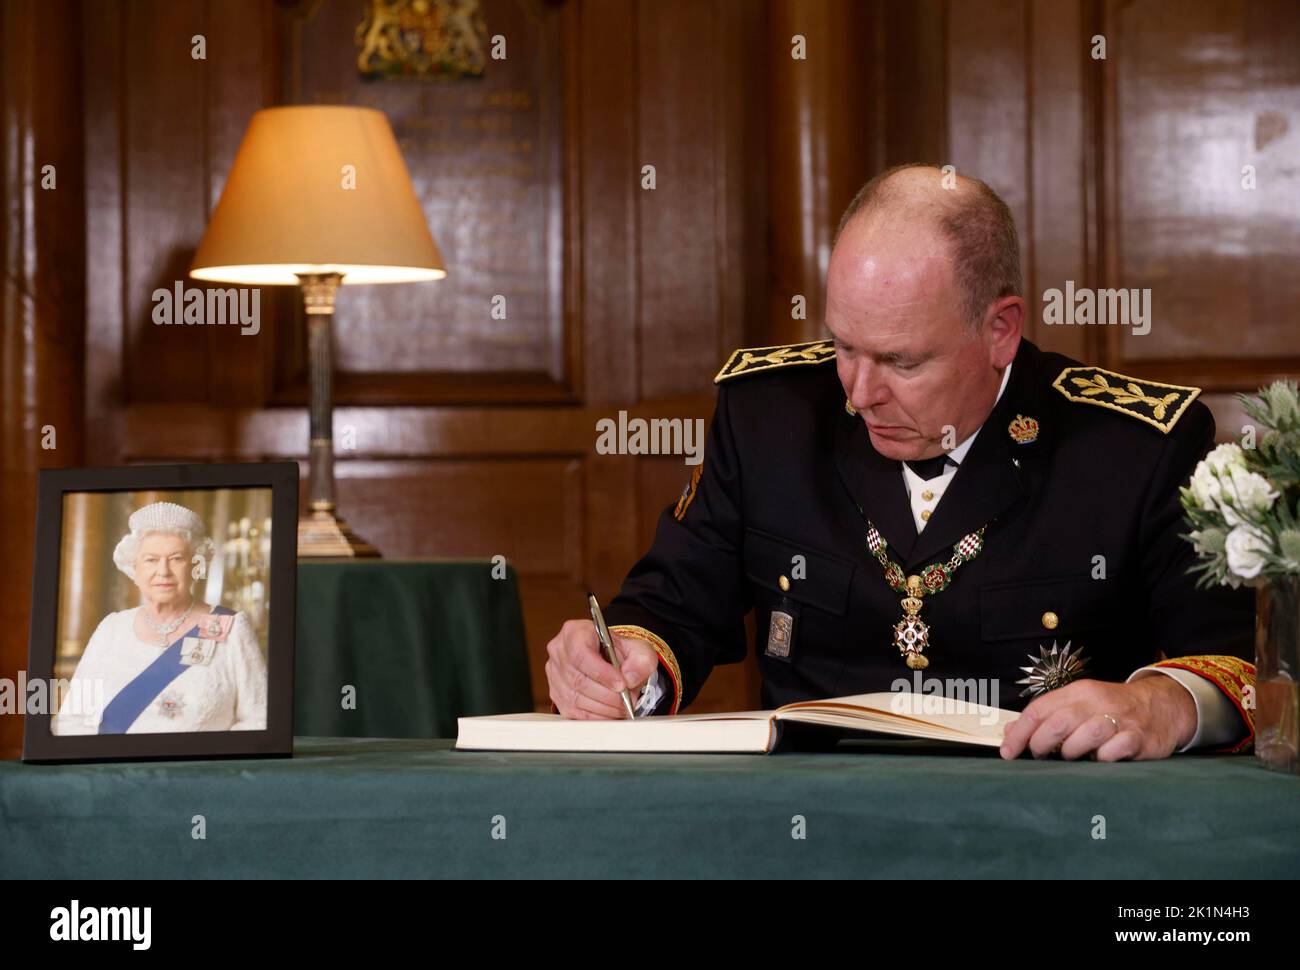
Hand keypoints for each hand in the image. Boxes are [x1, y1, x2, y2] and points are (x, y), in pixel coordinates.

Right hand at [545, 619, 659, 719]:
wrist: (611, 660)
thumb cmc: (619, 651)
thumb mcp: (638, 649)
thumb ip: (640, 661)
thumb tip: (629, 678)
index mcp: (575, 632)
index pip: (581, 654)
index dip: (601, 673)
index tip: (621, 684)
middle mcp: (559, 652)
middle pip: (579, 680)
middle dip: (608, 695)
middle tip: (628, 700)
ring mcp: (555, 675)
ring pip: (576, 698)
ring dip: (604, 708)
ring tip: (623, 707)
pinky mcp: (557, 696)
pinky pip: (574, 712)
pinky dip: (596, 717)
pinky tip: (611, 713)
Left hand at [998, 676, 1196, 761]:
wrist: (1162, 705)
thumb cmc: (1112, 709)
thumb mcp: (1078, 705)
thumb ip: (1046, 717)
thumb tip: (1010, 732)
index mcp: (1078, 692)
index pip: (1039, 709)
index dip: (1019, 732)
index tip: (1008, 751)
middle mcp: (1098, 702)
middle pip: (1059, 722)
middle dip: (1041, 743)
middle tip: (1039, 755)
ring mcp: (1121, 719)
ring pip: (1087, 735)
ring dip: (1072, 752)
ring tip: (1071, 757)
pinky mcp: (1139, 738)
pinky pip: (1115, 751)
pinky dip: (1103, 759)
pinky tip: (1100, 760)